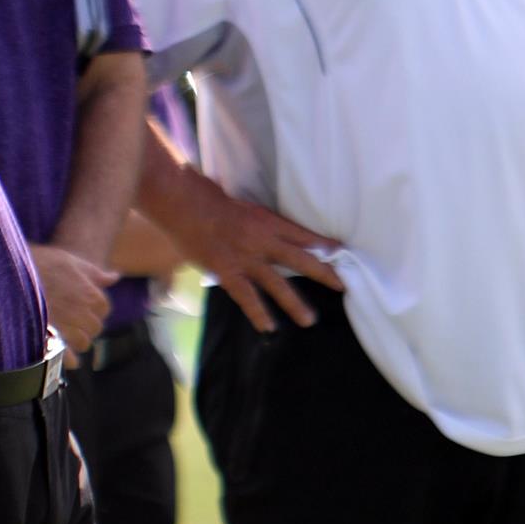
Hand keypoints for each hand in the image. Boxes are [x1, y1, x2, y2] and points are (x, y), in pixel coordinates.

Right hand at [28, 244, 114, 365]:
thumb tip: (115, 276)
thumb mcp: (70, 261)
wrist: (10, 270)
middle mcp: (82, 313)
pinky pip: (65, 356)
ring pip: (82, 342)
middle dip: (86, 324)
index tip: (82, 305)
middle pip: (95, 327)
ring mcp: (66, 327)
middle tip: (72, 320)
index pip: (103, 308)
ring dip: (77, 340)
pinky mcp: (49, 338)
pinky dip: (68, 360)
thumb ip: (95, 273)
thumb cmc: (41, 263)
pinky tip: (68, 359)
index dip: (94, 307)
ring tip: (66, 334)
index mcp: (90, 294)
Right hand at [168, 187, 343, 332]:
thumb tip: (264, 226)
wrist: (182, 203)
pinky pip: (246, 297)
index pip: (303, 234)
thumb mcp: (239, 203)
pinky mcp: (227, 271)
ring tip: (309, 320)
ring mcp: (245, 258)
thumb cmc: (205, 196)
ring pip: (277, 284)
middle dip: (323, 273)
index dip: (323, 244)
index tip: (340, 252)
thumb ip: (253, 217)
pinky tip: (268, 327)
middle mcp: (262, 240)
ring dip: (295, 303)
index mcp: (266, 220)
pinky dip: (258, 313)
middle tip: (342, 286)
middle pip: (301, 259)